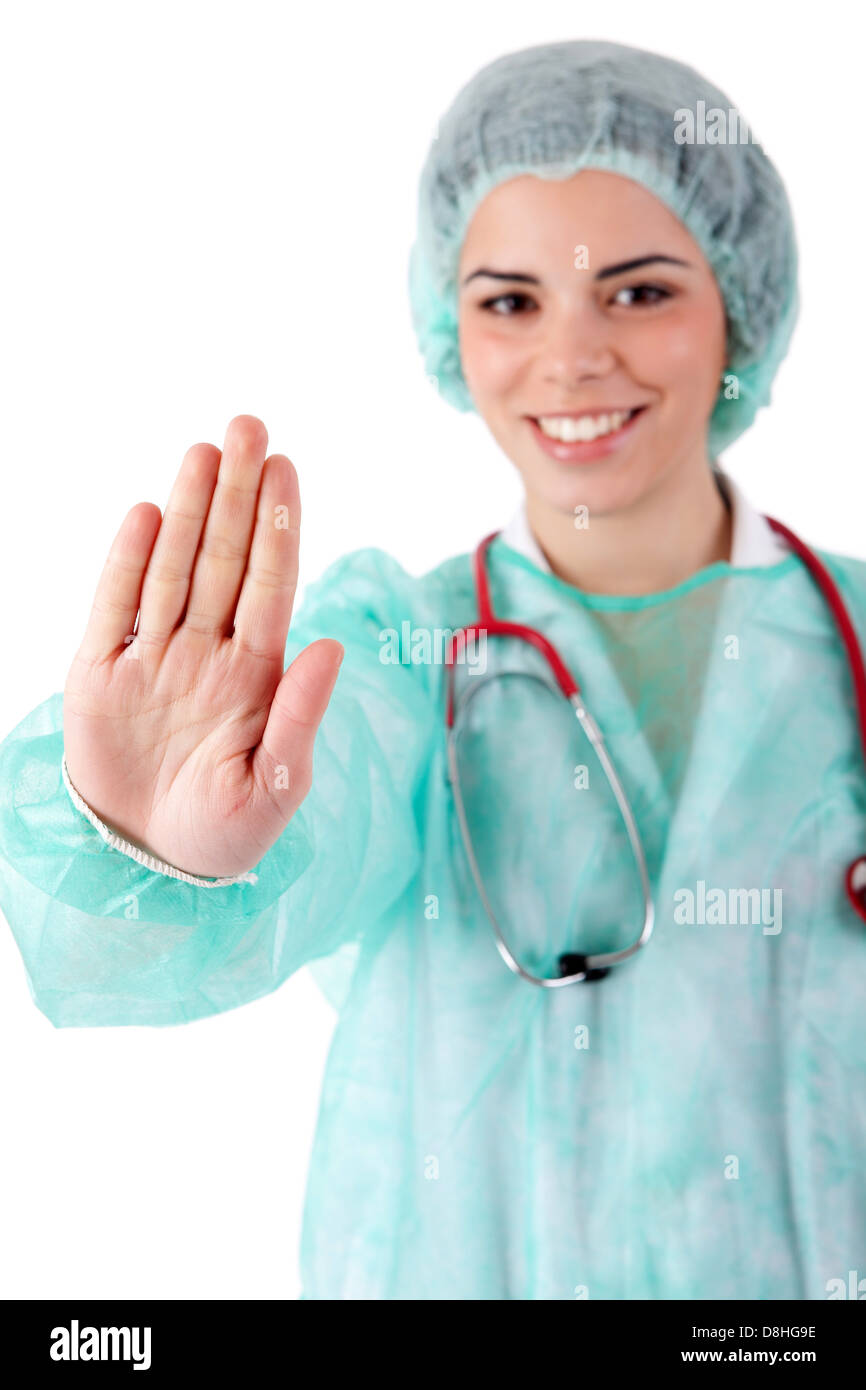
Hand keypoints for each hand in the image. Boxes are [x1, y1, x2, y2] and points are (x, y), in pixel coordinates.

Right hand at [63, 414, 343, 877]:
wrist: (152, 865)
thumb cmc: (226, 831)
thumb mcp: (276, 788)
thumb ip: (300, 717)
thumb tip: (333, 645)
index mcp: (257, 674)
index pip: (271, 585)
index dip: (280, 527)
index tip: (287, 468)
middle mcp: (208, 653)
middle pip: (225, 560)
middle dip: (238, 495)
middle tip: (249, 426)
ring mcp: (154, 659)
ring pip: (173, 570)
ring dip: (189, 511)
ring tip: (203, 451)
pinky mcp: (101, 676)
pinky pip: (114, 610)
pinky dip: (126, 564)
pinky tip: (147, 515)